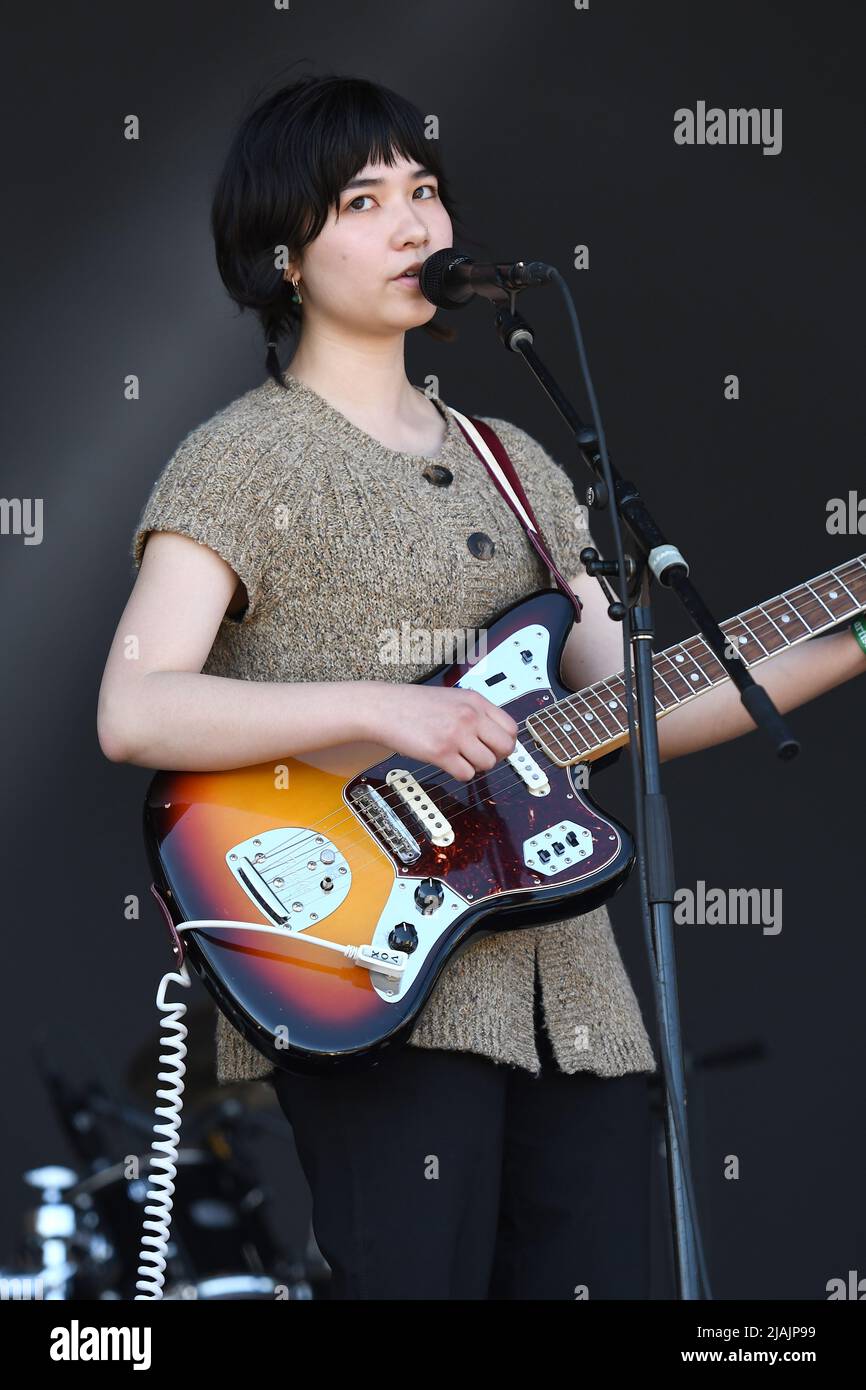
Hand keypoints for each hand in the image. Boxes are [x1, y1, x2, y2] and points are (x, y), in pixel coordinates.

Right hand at [364, 682, 518, 781]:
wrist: (383, 708)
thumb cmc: (411, 704)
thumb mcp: (452, 698)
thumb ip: (474, 713)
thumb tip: (494, 735)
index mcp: (475, 701)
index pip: (511, 727)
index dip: (505, 742)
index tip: (495, 747)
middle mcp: (470, 716)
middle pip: (505, 747)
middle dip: (496, 757)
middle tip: (480, 757)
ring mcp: (456, 734)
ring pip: (487, 764)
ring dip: (475, 766)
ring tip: (459, 758)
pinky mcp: (441, 753)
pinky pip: (466, 774)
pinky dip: (459, 774)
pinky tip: (448, 764)